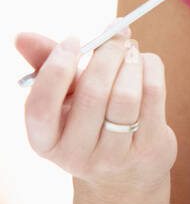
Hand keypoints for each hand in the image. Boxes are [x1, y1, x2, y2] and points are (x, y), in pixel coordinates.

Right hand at [15, 30, 176, 192]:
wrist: (126, 170)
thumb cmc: (89, 119)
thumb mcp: (64, 97)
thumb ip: (45, 65)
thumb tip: (21, 36)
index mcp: (45, 141)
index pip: (41, 107)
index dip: (56, 68)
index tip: (73, 39)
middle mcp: (76, 155)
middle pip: (92, 94)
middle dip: (107, 53)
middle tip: (115, 33)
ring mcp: (114, 156)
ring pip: (125, 95)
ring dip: (131, 60)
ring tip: (130, 50)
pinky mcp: (148, 149)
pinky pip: (152, 95)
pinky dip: (151, 68)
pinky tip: (145, 64)